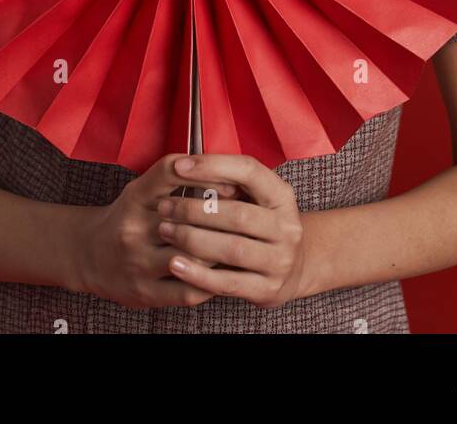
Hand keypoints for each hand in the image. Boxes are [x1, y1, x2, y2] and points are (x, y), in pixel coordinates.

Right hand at [71, 153, 239, 309]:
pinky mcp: (145, 293)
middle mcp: (134, 228)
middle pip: (189, 219)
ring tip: (242, 247)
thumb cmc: (127, 217)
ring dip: (221, 252)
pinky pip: (189, 290)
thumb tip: (225, 173)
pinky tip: (223, 274)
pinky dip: (211, 282)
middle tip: (249, 219)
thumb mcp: (141, 190)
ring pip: (192, 257)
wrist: (88, 255)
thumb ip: (173, 178)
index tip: (233, 184)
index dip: (207, 176)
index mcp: (135, 196)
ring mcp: (139, 263)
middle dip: (224, 218)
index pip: (172, 173)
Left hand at [154, 154, 306, 308]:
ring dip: (193, 240)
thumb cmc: (260, 225)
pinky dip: (198, 274)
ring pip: (232, 249)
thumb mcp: (255, 199)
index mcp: (282, 196)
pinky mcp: (267, 289)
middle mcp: (286, 227)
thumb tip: (185, 168)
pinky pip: (228, 283)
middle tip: (165, 207)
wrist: (292, 269)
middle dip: (195, 210)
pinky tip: (175, 264)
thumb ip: (230, 185)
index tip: (179, 166)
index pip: (249, 172)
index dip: (214, 166)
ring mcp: (279, 261)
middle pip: (238, 215)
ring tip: (165, 231)